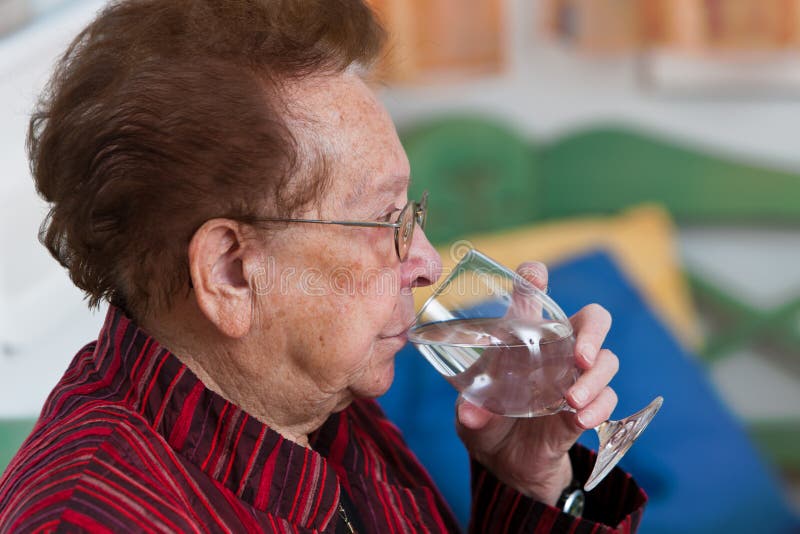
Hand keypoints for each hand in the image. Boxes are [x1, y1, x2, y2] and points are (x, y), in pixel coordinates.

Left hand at [455, 262, 619, 505]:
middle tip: (581, 354)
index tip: (535, 275)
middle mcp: (555, 353)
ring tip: (573, 399)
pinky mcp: (585, 409)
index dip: (535, 279)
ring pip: (606, 361)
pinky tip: (580, 419)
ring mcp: (574, 380)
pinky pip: (607, 400)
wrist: (504, 466)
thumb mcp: (471, 417)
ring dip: (595, 379)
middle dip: (594, 330)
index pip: (533, 299)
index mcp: (522, 340)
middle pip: (592, 320)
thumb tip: (471, 414)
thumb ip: (471, 412)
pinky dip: (598, 408)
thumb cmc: (487, 423)